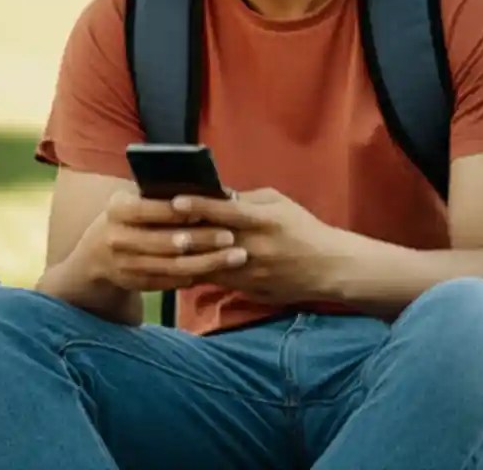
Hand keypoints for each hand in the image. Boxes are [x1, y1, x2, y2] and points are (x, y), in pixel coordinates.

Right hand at [71, 191, 250, 292]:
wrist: (96, 256)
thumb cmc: (127, 218)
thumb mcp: (132, 201)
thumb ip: (158, 195)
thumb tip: (205, 188)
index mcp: (117, 210)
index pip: (150, 208)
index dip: (179, 211)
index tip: (209, 209)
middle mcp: (117, 238)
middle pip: (166, 241)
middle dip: (202, 239)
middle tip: (231, 236)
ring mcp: (125, 265)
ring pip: (173, 266)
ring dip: (207, 262)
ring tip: (236, 256)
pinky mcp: (136, 284)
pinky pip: (171, 281)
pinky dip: (195, 275)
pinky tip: (218, 270)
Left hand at [172, 188, 352, 305]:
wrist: (328, 267)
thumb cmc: (301, 228)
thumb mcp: (278, 204)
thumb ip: (246, 200)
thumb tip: (214, 193)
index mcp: (263, 221)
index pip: (225, 212)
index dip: (198, 206)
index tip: (174, 201)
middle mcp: (255, 248)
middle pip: (211, 241)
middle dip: (181, 234)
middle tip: (154, 226)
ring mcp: (251, 273)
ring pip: (209, 265)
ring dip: (184, 257)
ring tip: (158, 248)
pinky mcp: (250, 290)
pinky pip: (217, 281)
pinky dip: (197, 273)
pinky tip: (177, 267)